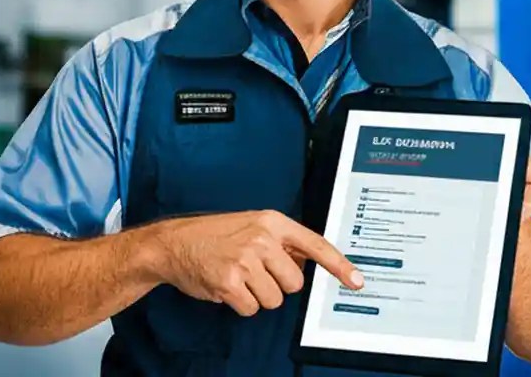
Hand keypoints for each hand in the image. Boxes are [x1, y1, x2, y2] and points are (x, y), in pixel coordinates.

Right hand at [149, 210, 362, 316]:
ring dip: (257, 296)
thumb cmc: (213, 236)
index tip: (357, 281)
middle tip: (255, 272)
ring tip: (238, 277)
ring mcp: (246, 260)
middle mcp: (262, 238)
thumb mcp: (251, 226)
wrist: (173, 243)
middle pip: (295, 283)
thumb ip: (281, 242)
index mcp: (272, 222)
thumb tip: (308, 261)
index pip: (315, 244)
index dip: (339, 266)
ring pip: (274, 300)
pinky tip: (227, 286)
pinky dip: (240, 304)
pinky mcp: (230, 282)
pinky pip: (252, 309)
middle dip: (277, 284)